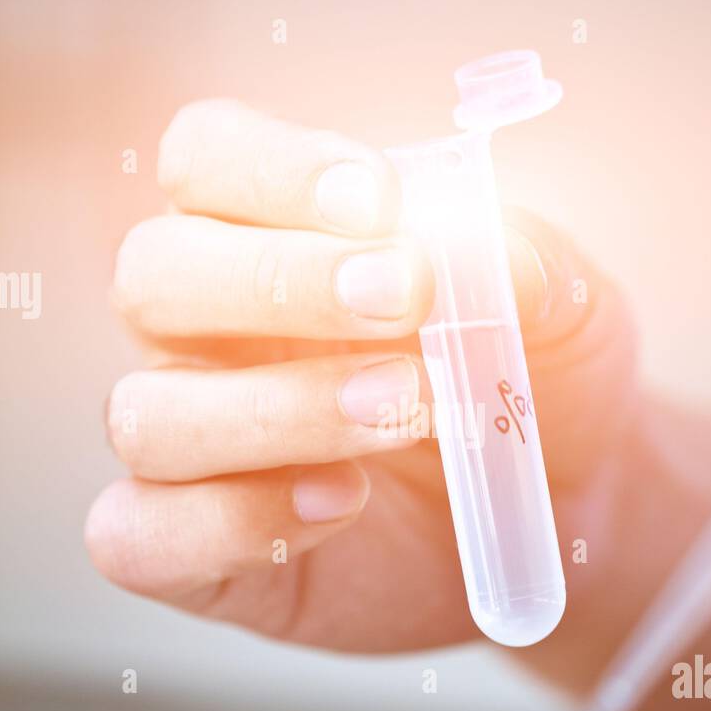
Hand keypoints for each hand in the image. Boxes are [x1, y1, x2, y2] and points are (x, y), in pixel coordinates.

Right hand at [86, 99, 637, 655]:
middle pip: (153, 275)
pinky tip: (342, 504)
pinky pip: (141, 538)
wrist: (568, 507)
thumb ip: (525, 263)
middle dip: (276, 281)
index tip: (383, 204)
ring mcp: (197, 444)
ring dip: (277, 408)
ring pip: (146, 415)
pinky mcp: (200, 551)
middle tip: (404, 299)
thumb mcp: (564, 309)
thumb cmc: (538, 377)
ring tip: (402, 412)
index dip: (273, 168)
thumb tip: (475, 246)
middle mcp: (208, 332)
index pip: (205, 158)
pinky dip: (231, 524)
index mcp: (272, 233)